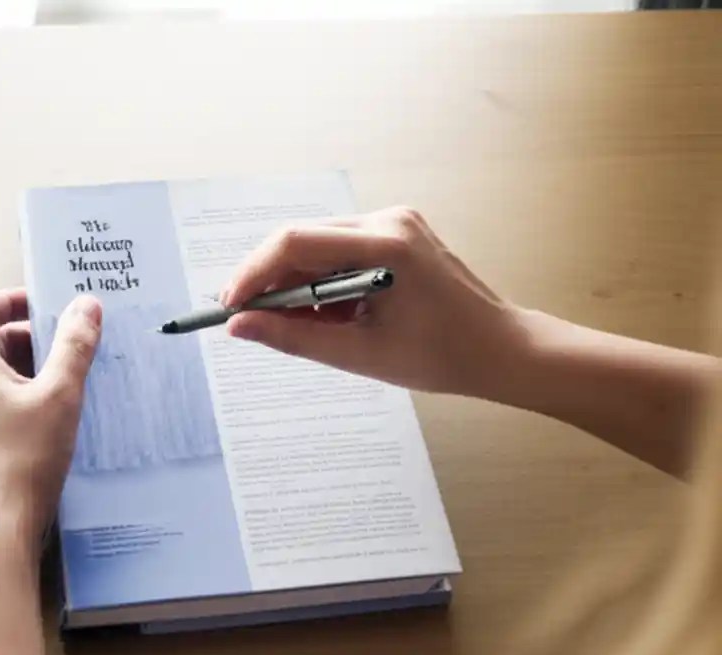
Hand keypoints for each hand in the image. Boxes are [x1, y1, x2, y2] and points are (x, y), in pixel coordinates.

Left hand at [0, 288, 102, 548]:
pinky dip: (30, 402)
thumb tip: (86, 306)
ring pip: (1, 375)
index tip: (57, 304)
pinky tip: (61, 422)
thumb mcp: (58, 396)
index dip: (20, 298)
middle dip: (38, 337)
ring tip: (78, 384)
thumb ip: (74, 346)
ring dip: (37, 372)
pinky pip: (2, 406)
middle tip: (79, 345)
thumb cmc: (18, 463)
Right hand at [220, 206, 527, 396]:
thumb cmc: (442, 357)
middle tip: (251, 319)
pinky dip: (323, 280)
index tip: (231, 305)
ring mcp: (396, 222)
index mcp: (386, 247)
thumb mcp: (357, 355)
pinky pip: (340, 248)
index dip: (254, 273)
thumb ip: (292, 337)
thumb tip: (240, 327)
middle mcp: (390, 221)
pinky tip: (331, 314)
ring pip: (318, 244)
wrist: (501, 350)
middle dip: (271, 280)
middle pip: (302, 239)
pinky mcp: (398, 231)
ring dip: (298, 283)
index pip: (295, 243)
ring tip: (303, 326)